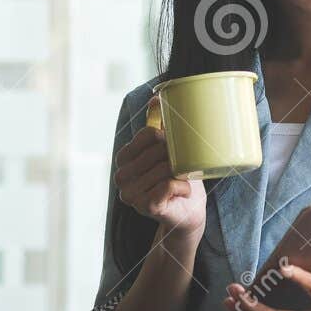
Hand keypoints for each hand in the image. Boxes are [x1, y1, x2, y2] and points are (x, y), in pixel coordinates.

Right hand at [115, 95, 205, 238]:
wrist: (188, 214)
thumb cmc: (180, 180)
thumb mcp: (172, 150)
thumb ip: (162, 125)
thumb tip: (157, 96)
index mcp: (124, 158)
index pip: (148, 134)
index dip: (168, 140)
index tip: (175, 151)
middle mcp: (121, 176)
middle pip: (159, 151)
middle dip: (178, 159)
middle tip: (183, 170)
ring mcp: (130, 193)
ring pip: (165, 168)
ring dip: (183, 174)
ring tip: (183, 181)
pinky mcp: (145, 206)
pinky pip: (170, 184)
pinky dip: (183, 186)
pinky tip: (182, 192)